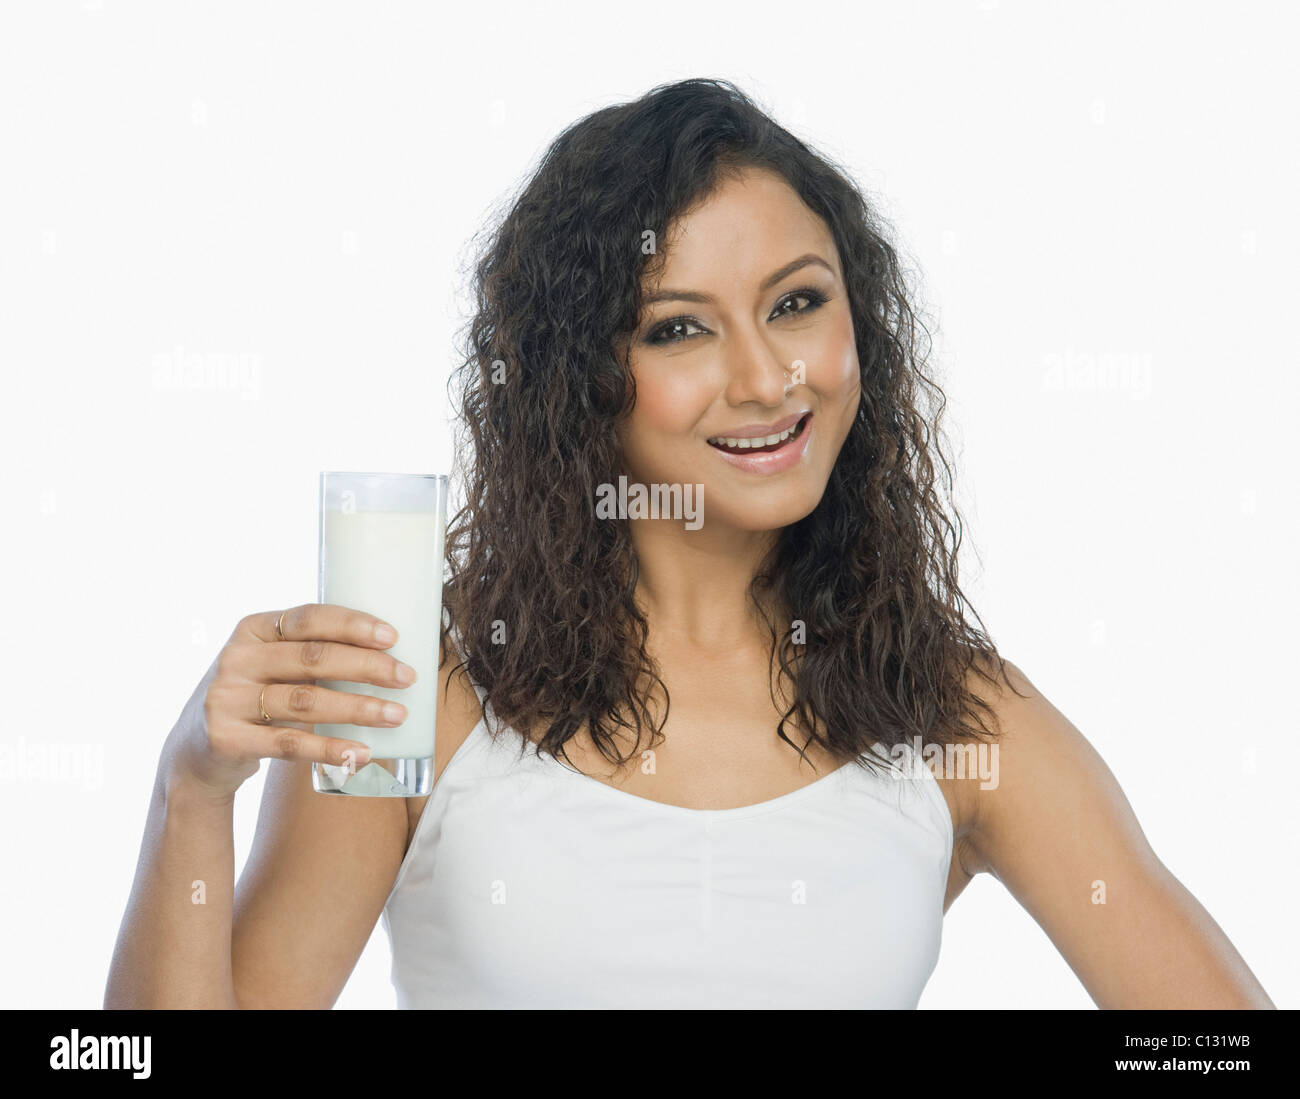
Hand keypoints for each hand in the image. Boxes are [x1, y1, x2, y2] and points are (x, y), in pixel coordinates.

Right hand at [165, 604, 416, 799]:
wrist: (195, 751)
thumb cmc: (254, 697)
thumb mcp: (271, 664)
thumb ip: (310, 653)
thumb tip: (389, 653)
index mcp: (253, 629)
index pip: (308, 617)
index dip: (352, 625)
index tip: (392, 637)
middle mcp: (236, 658)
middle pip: (313, 658)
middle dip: (366, 666)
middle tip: (406, 677)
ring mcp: (227, 699)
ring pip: (306, 702)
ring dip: (358, 708)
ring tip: (396, 715)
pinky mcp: (227, 739)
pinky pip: (289, 744)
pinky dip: (330, 749)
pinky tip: (362, 753)